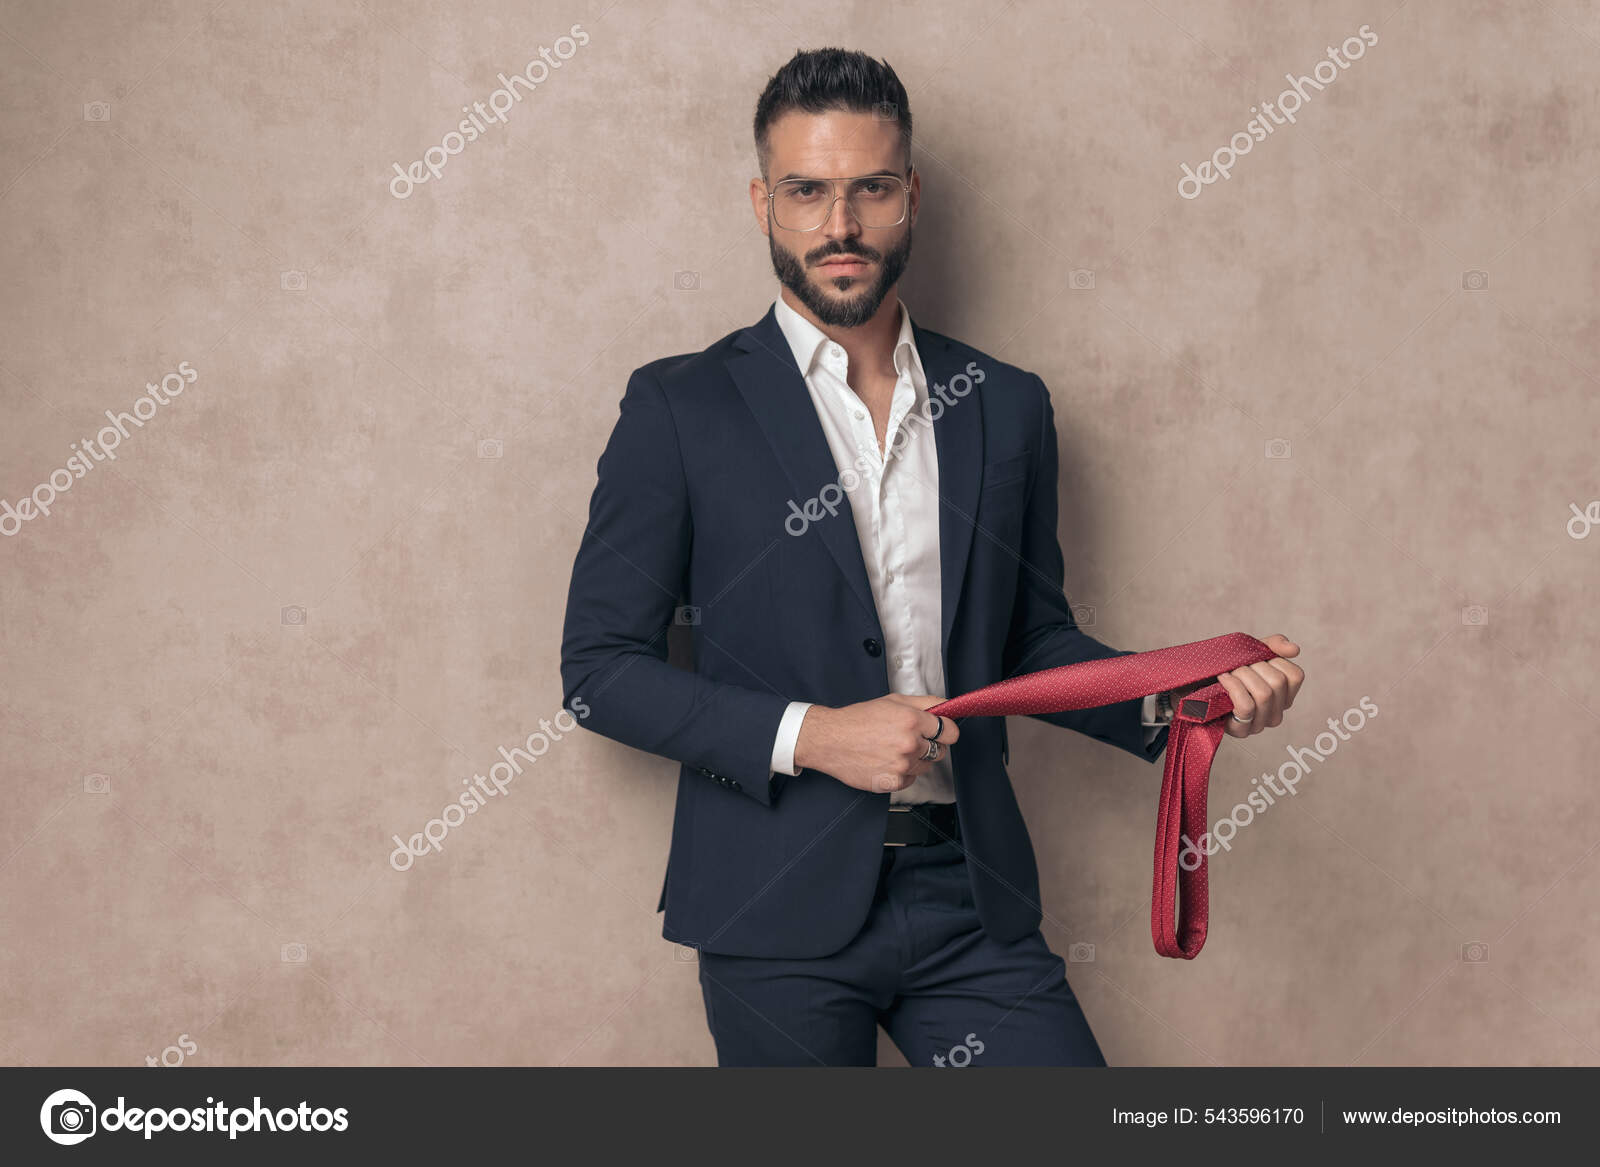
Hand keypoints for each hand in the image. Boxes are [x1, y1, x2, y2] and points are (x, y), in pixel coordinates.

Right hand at [793, 694, 959, 793]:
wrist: (830, 740)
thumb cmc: (858, 719)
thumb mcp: (893, 701)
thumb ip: (925, 703)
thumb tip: (947, 708)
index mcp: (911, 720)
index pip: (950, 731)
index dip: (947, 730)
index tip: (942, 732)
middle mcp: (909, 744)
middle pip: (940, 750)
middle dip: (930, 744)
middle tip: (909, 738)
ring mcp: (901, 765)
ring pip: (926, 766)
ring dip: (915, 759)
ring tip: (893, 749)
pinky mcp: (892, 782)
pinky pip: (911, 779)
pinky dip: (902, 772)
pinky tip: (886, 760)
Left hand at [1170, 633, 1303, 738]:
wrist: (1189, 683)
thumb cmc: (1220, 669)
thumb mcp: (1248, 652)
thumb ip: (1272, 647)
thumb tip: (1295, 649)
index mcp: (1282, 695)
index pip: (1294, 675)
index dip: (1273, 660)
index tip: (1254, 658)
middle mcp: (1275, 712)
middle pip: (1278, 683)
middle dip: (1253, 666)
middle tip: (1236, 665)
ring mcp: (1258, 724)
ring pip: (1264, 694)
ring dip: (1241, 676)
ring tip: (1227, 672)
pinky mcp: (1240, 731)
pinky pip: (1246, 706)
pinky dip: (1233, 687)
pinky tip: (1222, 680)